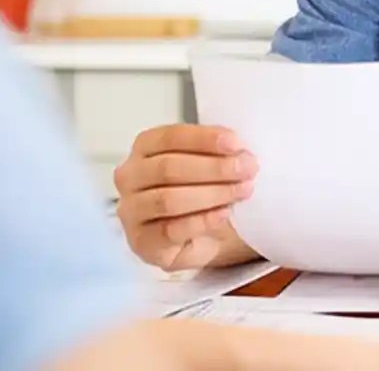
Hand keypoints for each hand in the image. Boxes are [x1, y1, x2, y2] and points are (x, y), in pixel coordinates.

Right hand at [113, 124, 258, 269]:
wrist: (199, 237)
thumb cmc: (200, 190)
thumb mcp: (209, 164)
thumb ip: (219, 153)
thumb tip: (241, 152)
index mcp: (145, 147)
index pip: (170, 137)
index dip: (204, 139)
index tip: (236, 144)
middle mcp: (131, 176)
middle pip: (168, 168)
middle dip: (214, 168)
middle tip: (247, 168)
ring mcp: (132, 210)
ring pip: (167, 199)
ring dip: (212, 194)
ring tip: (242, 191)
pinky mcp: (142, 241)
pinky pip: (170, 231)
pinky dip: (202, 221)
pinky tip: (224, 213)